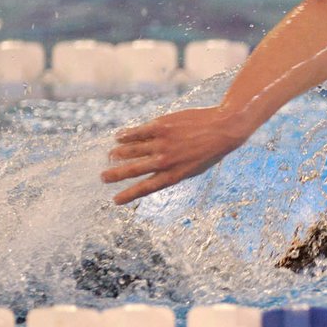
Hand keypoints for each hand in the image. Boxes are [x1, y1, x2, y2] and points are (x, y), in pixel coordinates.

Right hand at [101, 106, 249, 204]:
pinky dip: (126, 135)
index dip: (129, 195)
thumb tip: (151, 173)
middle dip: (115, 175)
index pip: (146, 188)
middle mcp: (166, 160)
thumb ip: (172, 172)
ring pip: (132, 150)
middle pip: (134, 170)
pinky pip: (138, 132)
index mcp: (174, 175)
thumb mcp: (193, 169)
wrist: (224, 128)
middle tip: (103, 178)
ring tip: (111, 156)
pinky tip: (119, 137)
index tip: (115, 201)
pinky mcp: (162, 126)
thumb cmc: (209, 151)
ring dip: (119, 154)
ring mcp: (163, 142)